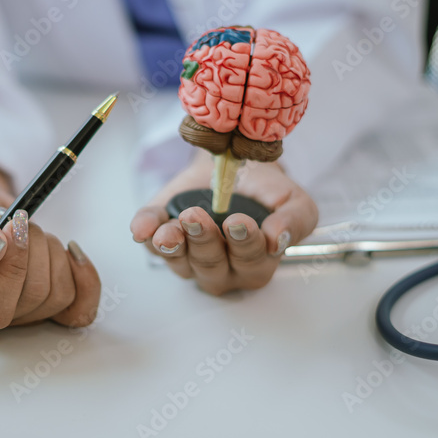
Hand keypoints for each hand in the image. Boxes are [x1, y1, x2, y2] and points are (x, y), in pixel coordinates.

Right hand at [0, 178, 101, 335]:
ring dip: (51, 250)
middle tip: (15, 220)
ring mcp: (20, 314)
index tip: (14, 228)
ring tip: (27, 230)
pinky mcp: (47, 305)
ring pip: (59, 293)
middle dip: (33, 246)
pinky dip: (84, 276)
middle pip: (35, 295)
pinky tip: (72, 252)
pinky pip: (81, 307)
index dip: (13, 270)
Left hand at [130, 152, 317, 294]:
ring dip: (174, 245)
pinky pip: (150, 244)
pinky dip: (146, 234)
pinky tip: (143, 229)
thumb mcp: (293, 201)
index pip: (250, 262)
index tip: (238, 222)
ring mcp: (188, 259)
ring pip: (179, 262)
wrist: (235, 168)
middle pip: (211, 266)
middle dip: (204, 242)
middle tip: (198, 216)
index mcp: (255, 264)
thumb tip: (277, 239)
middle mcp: (220, 269)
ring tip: (173, 227)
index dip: (244, 244)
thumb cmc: (265, 192)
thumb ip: (294, 221)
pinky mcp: (161, 240)